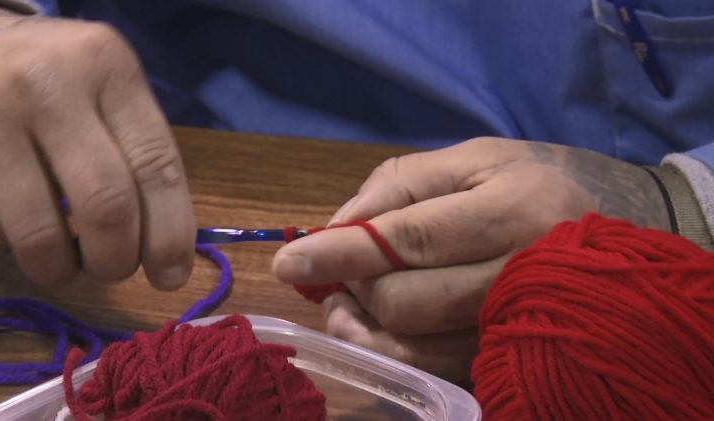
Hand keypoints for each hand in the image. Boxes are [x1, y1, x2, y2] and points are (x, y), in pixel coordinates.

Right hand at [0, 6, 195, 289]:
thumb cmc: (59, 87)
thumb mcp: (111, 96)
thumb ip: (142, 160)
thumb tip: (166, 264)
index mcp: (107, 66)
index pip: (155, 164)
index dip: (170, 233)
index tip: (170, 276)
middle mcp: (46, 82)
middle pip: (105, 205)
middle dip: (116, 260)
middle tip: (112, 268)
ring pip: (41, 236)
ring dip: (60, 268)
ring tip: (62, 257)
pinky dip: (6, 249)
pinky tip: (8, 217)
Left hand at [272, 137, 669, 381]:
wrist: (610, 231)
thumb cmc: (532, 183)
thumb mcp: (471, 159)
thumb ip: (397, 185)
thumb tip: (332, 230)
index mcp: (516, 208)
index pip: (410, 239)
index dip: (342, 252)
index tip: (290, 262)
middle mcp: (524, 274)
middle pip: (406, 301)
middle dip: (353, 288)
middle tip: (336, 273)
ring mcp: (518, 327)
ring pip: (414, 348)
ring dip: (362, 326)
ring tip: (352, 299)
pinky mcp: (508, 358)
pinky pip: (432, 370)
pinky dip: (389, 350)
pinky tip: (382, 323)